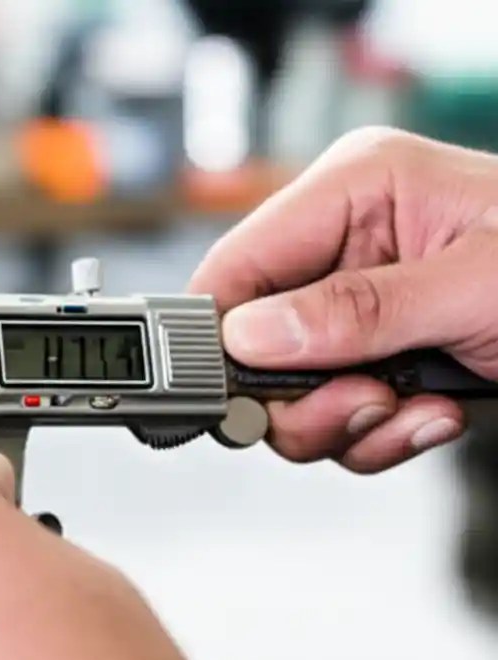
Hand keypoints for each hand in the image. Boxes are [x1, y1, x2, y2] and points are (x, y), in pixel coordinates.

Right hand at [190, 127, 497, 472]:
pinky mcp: (380, 352)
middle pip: (252, 340)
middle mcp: (345, 245)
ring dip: (345, 422)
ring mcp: (360, 304)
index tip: (230, 393)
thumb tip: (250, 334)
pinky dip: (379, 434)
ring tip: (409, 410)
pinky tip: (431, 416)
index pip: (237, 262)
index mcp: (355, 189)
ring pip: (289, 389)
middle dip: (301, 394)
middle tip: (359, 406)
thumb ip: (355, 311)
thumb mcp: (473, 286)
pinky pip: (337, 413)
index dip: (222, 333)